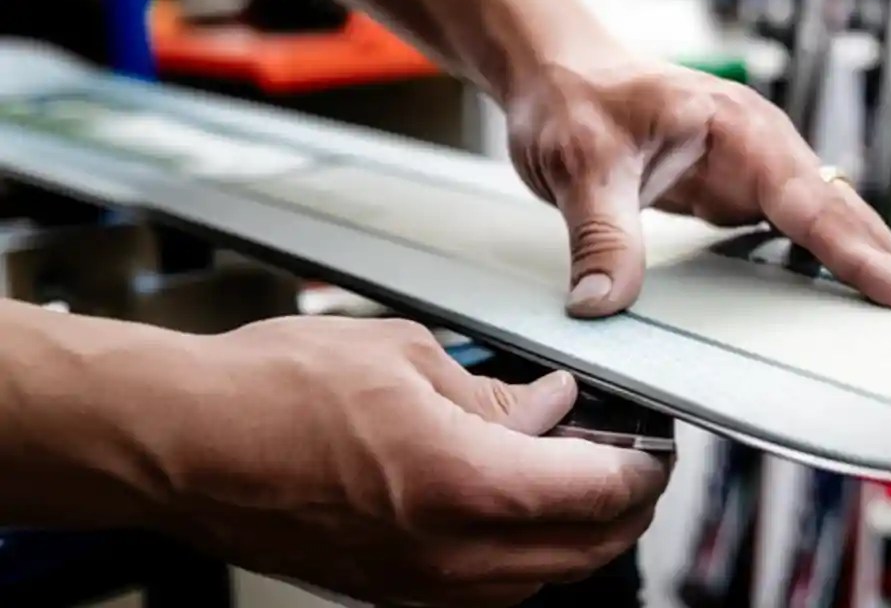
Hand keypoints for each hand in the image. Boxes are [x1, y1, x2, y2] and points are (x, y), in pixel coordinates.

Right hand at [73, 316, 669, 606]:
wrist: (180, 446)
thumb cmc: (271, 392)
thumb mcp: (405, 358)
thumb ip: (495, 393)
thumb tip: (549, 407)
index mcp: (464, 483)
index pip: (599, 494)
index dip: (644, 470)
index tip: (656, 447)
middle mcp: (449, 551)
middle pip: (584, 551)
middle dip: (626, 510)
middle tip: (635, 463)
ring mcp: (418, 582)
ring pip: (540, 578)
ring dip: (578, 538)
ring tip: (581, 481)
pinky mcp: (389, 590)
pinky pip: (488, 587)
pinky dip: (525, 554)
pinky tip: (516, 508)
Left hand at [506, 58, 890, 318]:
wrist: (555, 73)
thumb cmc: (574, 97)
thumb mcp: (580, 164)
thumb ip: (601, 234)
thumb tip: (604, 304)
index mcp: (739, 128)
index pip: (815, 202)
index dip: (863, 255)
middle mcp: (757, 146)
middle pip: (837, 212)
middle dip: (880, 264)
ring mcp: (749, 168)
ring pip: (819, 223)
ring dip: (852, 266)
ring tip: (889, 322)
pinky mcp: (730, 190)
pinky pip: (784, 233)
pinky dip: (811, 265)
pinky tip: (822, 303)